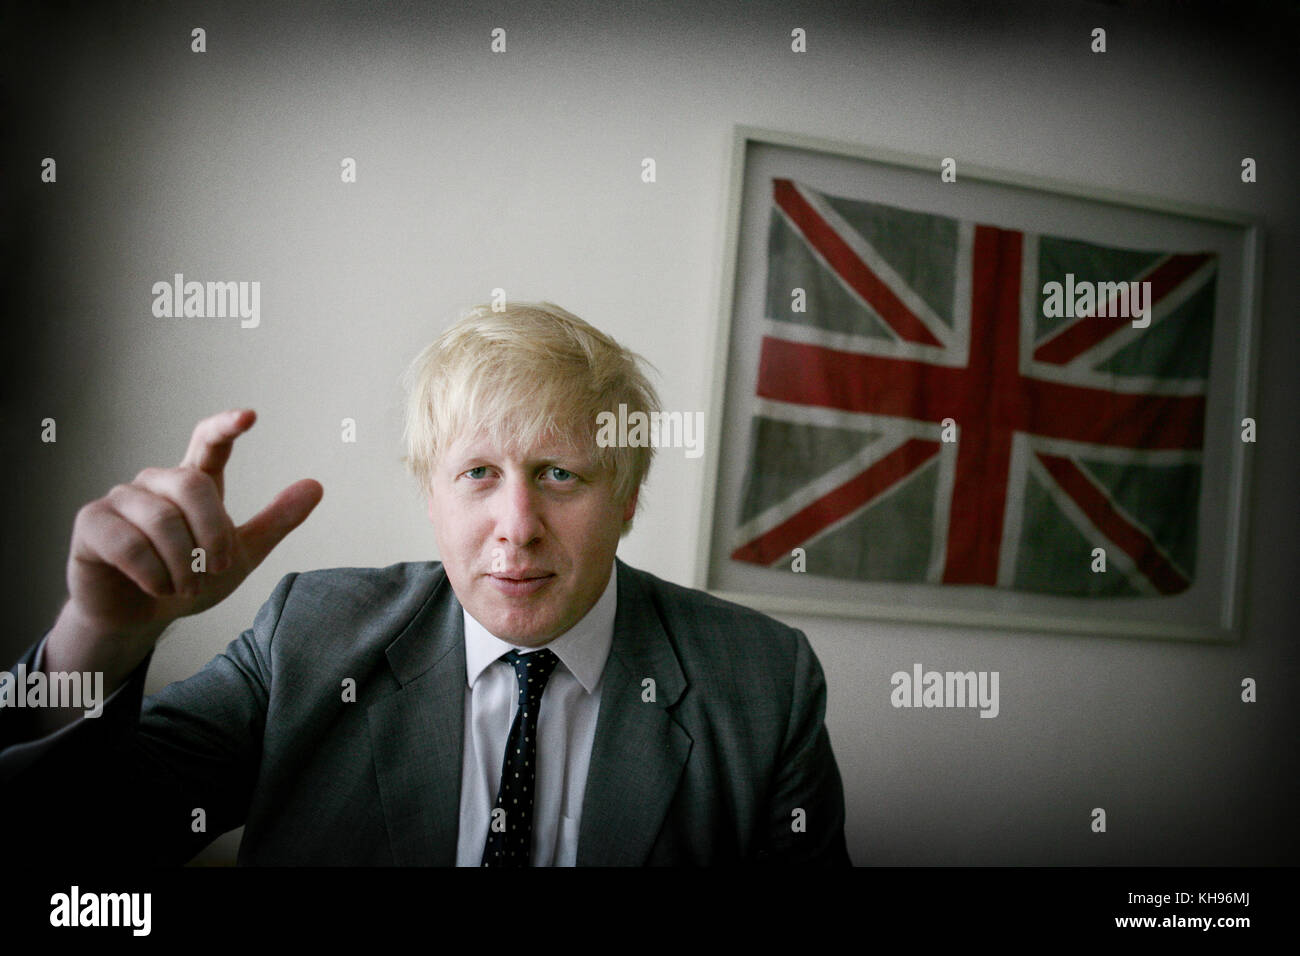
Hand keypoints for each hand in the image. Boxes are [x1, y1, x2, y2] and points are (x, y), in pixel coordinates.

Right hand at [63, 409, 322, 640]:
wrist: (140, 619)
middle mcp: (155, 483)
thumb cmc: (188, 581)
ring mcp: (120, 500)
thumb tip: (316, 485)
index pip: (208, 442)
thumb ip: (275, 521)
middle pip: (191, 485)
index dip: (226, 426)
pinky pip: (128, 543)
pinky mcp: (92, 524)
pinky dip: (153, 573)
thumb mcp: (240, 555)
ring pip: (161, 519)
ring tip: (185, 587)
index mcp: (193, 483)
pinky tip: (159, 588)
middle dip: (211, 533)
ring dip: (182, 563)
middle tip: (215, 570)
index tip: (250, 416)